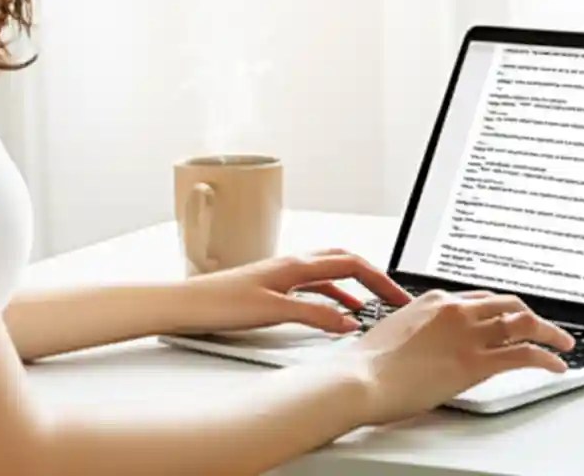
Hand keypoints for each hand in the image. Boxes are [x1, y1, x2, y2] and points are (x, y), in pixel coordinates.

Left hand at [170, 249, 411, 334]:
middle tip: (392, 297)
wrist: (184, 304)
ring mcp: (283, 274)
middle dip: (373, 278)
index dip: (381, 280)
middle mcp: (293, 264)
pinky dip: (332, 296)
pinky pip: (314, 286)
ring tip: (369, 306)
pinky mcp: (272, 287)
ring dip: (353, 287)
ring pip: (330, 273)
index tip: (399, 298)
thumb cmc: (220, 303)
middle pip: (345, 262)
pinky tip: (331, 311)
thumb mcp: (274, 311)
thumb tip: (349, 321)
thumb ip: (314, 316)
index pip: (352, 265)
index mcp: (298, 264)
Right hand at [348, 290, 575, 423]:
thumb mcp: (396, 331)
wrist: (359, 378)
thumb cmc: (367, 363)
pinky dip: (547, 357)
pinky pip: (524, 354)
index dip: (500, 310)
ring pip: (524, 323)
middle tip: (544, 327)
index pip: (480, 299)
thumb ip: (420, 329)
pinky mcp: (476, 362)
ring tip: (563, 343)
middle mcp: (456, 310)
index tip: (509, 319)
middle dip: (530, 315)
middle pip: (508, 304)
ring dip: (550, 332)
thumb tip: (427, 341)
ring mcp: (468, 334)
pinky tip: (555, 365)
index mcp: (435, 300)